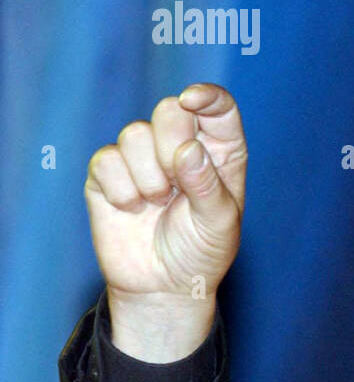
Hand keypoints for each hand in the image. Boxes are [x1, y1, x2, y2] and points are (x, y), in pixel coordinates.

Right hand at [84, 84, 247, 361]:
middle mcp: (181, 147)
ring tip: (158, 203)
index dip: (206, 96)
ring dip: (148, 175)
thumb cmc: (202, 251)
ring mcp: (143, 158)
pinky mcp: (108, 175)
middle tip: (176, 183)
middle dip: (171, 142)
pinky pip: (106, 160)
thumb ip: (208, 186)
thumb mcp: (219, 224)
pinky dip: (121, 189)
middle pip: (170, 110)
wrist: (163, 286)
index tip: (192, 100)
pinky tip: (133, 209)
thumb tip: (188, 150)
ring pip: (134, 133)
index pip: (218, 108)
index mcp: (219, 152)